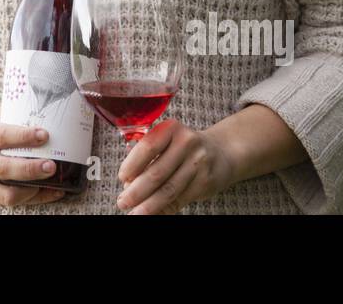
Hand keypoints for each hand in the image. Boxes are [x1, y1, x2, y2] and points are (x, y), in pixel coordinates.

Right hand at [0, 105, 67, 207]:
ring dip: (32, 192)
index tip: (44, 134)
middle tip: (51, 166)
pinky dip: (30, 200)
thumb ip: (9, 112)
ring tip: (54, 185)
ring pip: (5, 194)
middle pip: (3, 169)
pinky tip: (47, 192)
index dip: (23, 136)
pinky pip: (7, 203)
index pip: (1, 135)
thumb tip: (39, 104)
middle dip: (30, 169)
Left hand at [115, 119, 237, 214]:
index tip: (122, 178)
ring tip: (135, 213)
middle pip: (157, 172)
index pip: (147, 147)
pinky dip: (165, 208)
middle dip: (136, 191)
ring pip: (169, 190)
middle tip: (123, 202)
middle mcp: (186, 143)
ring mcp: (198, 163)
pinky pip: (181, 199)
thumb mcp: (167, 140)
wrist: (221, 151)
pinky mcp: (206, 181)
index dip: (131, 165)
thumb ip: (147, 155)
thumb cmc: (183, 147)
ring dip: (149, 205)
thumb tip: (128, 182)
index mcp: (171, 129)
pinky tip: (154, 212)